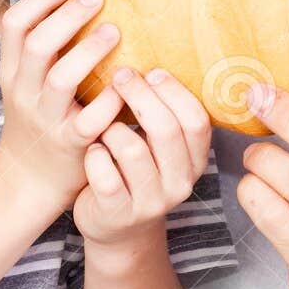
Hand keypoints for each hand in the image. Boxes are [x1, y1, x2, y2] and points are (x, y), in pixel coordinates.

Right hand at [0, 0, 126, 211]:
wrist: (30, 179)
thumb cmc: (40, 118)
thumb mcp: (28, 81)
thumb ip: (44, 48)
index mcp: (13, 71)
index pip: (15, 25)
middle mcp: (24, 92)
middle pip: (38, 45)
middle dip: (67, 16)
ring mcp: (45, 118)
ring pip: (61, 79)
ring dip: (89, 51)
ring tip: (114, 30)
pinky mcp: (70, 144)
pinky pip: (89, 120)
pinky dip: (108, 100)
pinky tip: (124, 84)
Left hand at [74, 67, 211, 251]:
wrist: (116, 228)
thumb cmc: (134, 172)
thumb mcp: (159, 148)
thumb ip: (164, 114)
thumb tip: (151, 60)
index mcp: (196, 161)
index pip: (197, 120)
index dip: (175, 91)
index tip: (152, 70)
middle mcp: (180, 183)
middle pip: (166, 129)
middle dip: (140, 95)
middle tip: (119, 75)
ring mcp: (151, 201)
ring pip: (132, 149)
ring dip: (112, 128)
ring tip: (103, 124)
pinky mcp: (119, 213)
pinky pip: (104, 175)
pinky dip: (94, 156)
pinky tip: (91, 150)